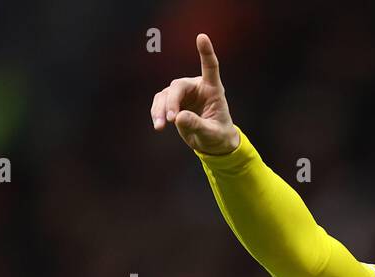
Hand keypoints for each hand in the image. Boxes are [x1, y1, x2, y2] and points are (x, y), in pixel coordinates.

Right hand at [150, 33, 238, 154]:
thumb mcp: (211, 133)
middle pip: (178, 86)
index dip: (206, 52)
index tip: (202, 37)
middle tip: (171, 119)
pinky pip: (160, 103)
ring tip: (160, 126)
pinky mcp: (172, 101)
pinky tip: (159, 126)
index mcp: (213, 89)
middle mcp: (197, 87)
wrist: (212, 142)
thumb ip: (197, 125)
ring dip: (161, 110)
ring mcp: (183, 93)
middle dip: (172, 102)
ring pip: (166, 95)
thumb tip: (178, 117)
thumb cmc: (217, 135)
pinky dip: (157, 113)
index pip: (210, 67)